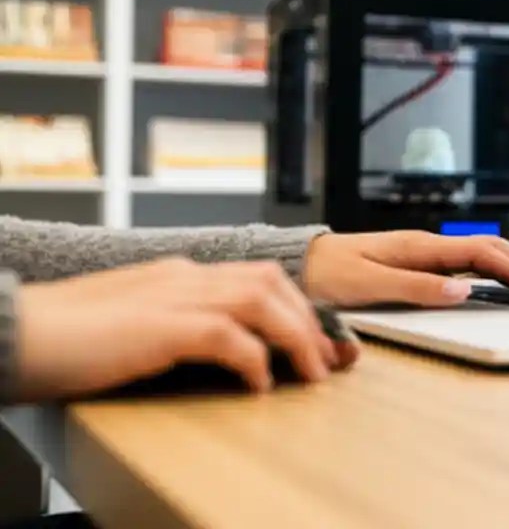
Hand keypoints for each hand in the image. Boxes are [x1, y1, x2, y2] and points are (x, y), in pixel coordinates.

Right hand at [16, 258, 355, 401]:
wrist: (9, 331)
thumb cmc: (62, 338)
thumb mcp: (134, 326)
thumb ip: (176, 328)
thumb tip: (221, 353)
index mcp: (177, 274)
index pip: (257, 277)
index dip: (297, 308)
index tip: (320, 341)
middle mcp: (182, 276)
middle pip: (271, 282)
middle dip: (308, 320)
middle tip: (326, 360)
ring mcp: (171, 296)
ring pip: (262, 300)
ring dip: (295, 337)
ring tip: (311, 375)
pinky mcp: (157, 325)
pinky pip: (226, 335)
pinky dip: (252, 358)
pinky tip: (259, 385)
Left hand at [302, 232, 508, 307]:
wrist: (300, 263)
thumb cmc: (328, 274)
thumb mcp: (368, 286)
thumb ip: (416, 288)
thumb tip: (463, 292)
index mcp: (421, 247)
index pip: (483, 254)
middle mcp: (428, 246)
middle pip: (493, 251)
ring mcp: (426, 253)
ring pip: (484, 255)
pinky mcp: (420, 263)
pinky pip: (469, 263)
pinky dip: (497, 272)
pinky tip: (508, 282)